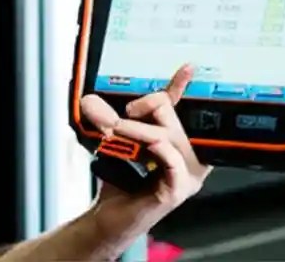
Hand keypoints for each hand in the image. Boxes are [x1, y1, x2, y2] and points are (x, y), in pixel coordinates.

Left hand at [79, 65, 211, 252]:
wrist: (111, 216)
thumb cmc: (120, 181)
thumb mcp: (118, 142)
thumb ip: (113, 120)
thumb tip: (93, 99)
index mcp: (181, 143)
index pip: (183, 108)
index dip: (181, 86)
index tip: (186, 68)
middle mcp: (192, 157)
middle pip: (169, 114)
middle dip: (138, 110)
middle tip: (116, 121)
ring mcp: (189, 174)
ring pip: (166, 133)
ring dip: (133, 129)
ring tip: (114, 135)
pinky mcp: (180, 189)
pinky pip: (170, 158)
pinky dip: (150, 147)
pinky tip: (137, 149)